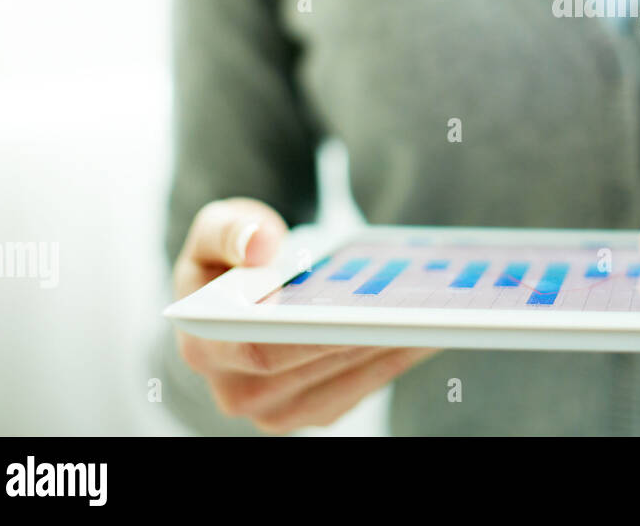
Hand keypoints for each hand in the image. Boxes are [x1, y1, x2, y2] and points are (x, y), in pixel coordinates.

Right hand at [172, 197, 434, 432]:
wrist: (243, 294)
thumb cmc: (228, 260)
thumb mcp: (215, 229)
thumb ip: (227, 231)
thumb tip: (260, 245)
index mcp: (205, 346)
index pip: (261, 350)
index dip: (313, 334)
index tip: (361, 310)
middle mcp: (237, 391)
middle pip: (318, 366)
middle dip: (368, 333)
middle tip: (417, 305)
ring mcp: (280, 409)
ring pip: (349, 379)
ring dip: (393, 345)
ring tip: (434, 310)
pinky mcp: (318, 409)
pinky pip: (364, 387)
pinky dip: (397, 356)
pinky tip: (427, 325)